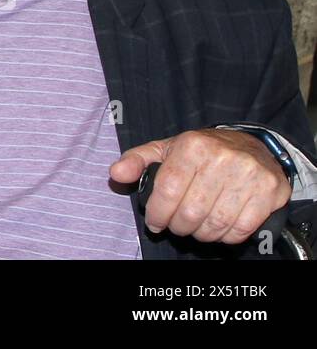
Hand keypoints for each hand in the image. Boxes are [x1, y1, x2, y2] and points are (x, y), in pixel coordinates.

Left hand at [111, 129, 291, 244]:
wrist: (251, 145)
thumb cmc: (203, 151)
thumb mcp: (167, 148)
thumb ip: (137, 160)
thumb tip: (115, 173)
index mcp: (192, 145)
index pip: (168, 190)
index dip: (158, 213)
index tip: (155, 222)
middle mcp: (221, 158)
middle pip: (191, 211)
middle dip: (178, 226)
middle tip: (176, 227)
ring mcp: (248, 175)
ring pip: (216, 223)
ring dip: (201, 234)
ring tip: (195, 229)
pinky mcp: (269, 191)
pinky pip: (241, 229)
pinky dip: (226, 237)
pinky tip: (219, 229)